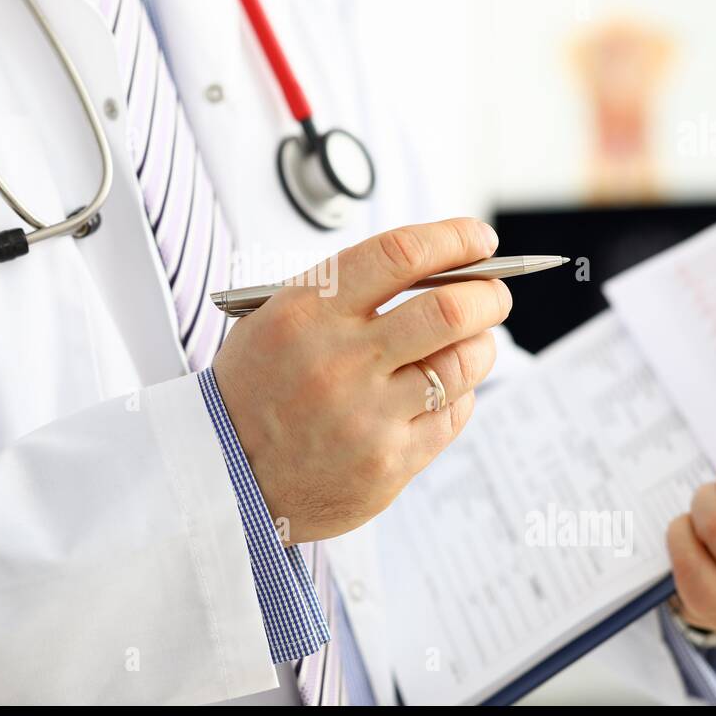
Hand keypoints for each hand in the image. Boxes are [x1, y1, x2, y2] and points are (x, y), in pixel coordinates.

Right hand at [213, 219, 510, 543]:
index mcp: (307, 312)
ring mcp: (367, 416)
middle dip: (488, 294)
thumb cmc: (255, 389)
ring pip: (462, 364)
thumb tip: (437, 267)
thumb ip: (348, 292)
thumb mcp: (276, 319)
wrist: (223, 475)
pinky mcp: (388, 463)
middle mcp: (340, 361)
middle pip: (450, 310)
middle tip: (493, 293)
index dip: (455, 240)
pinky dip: (459, 393)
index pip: (402, 255)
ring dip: (480, 344)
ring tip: (471, 341)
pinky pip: (452, 414)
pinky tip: (442, 389)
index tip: (479, 240)